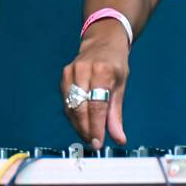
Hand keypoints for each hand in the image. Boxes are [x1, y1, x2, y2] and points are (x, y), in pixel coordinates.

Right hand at [59, 19, 129, 149]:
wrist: (102, 42)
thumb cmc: (115, 65)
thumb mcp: (121, 87)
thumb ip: (116, 115)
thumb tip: (119, 139)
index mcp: (102, 72)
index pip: (97, 106)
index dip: (96, 127)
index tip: (98, 143)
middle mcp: (84, 71)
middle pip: (80, 108)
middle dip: (86, 129)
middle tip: (93, 142)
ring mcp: (71, 72)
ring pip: (71, 107)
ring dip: (78, 125)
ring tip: (88, 136)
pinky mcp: (64, 76)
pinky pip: (66, 102)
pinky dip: (73, 116)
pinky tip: (81, 124)